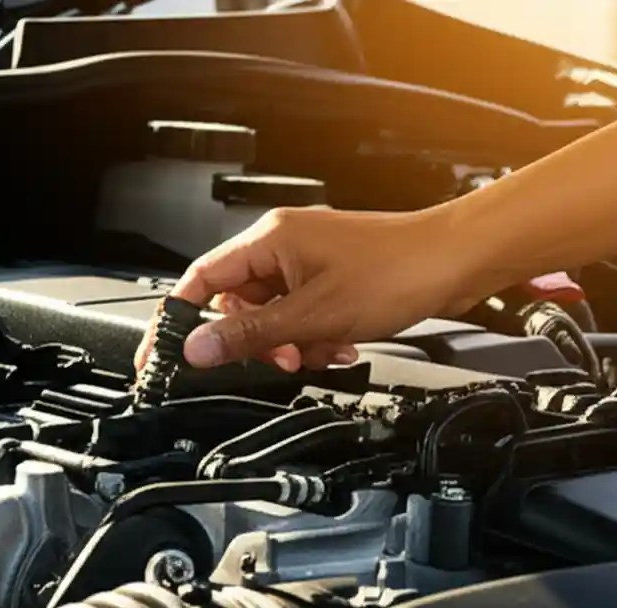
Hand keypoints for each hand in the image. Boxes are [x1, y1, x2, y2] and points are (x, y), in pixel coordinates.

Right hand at [133, 205, 496, 372]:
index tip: (162, 355)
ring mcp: (308, 260)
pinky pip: (302, 314)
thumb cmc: (396, 271)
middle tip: (282, 358)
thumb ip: (250, 335)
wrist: (454, 262)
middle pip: (238, 303)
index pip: (200, 281)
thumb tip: (198, 348)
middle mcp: (282, 244)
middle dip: (257, 340)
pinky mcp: (331, 277)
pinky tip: (341, 341)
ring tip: (322, 348)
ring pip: (273, 314)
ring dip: (292, 342)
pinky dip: (315, 335)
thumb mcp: (312, 316)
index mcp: (268, 240)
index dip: (178, 321)